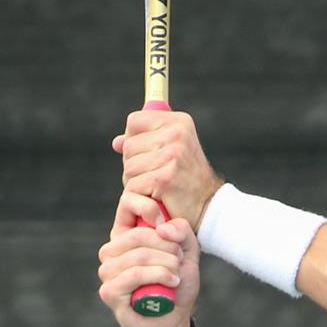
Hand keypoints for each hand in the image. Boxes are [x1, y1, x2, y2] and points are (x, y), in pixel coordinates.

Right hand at [99, 190, 199, 326]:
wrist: (174, 319)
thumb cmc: (176, 283)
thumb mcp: (186, 251)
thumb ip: (181, 230)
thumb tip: (163, 227)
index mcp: (123, 236)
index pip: (128, 205)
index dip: (152, 211)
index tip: (171, 231)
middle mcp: (110, 252)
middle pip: (139, 235)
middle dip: (168, 248)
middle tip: (179, 261)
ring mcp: (107, 272)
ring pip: (139, 256)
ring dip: (167, 265)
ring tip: (176, 275)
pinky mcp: (109, 291)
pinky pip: (135, 275)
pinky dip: (159, 276)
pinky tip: (172, 283)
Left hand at [110, 108, 223, 228]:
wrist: (209, 205)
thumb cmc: (186, 177)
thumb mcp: (170, 150)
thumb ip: (143, 141)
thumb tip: (117, 142)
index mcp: (178, 122)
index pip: (134, 121)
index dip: (133, 139)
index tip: (148, 153)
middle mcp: (176, 134)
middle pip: (128, 146)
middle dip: (134, 164)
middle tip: (155, 175)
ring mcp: (171, 155)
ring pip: (128, 167)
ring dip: (136, 181)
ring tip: (156, 186)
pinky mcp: (164, 178)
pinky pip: (133, 185)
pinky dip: (140, 195)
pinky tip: (155, 196)